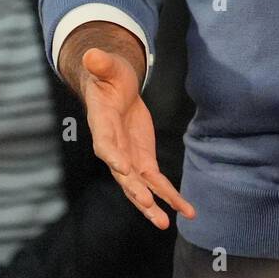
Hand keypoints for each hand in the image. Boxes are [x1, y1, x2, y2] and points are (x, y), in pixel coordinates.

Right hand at [80, 46, 195, 229]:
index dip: (113, 156)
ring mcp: (128, 157)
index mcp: (103, 126)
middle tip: (147, 205)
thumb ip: (100, 64)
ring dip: (152, 205)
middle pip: (122, 173)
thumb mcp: (106, 66)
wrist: (115, 87)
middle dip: (134, 189)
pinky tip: (187, 211)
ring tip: (166, 223)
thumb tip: (91, 53)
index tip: (121, 167)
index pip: (106, 144)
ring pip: (139, 186)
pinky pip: (157, 183)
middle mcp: (114, 148)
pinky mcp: (143, 160)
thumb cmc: (108, 75)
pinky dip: (171, 197)